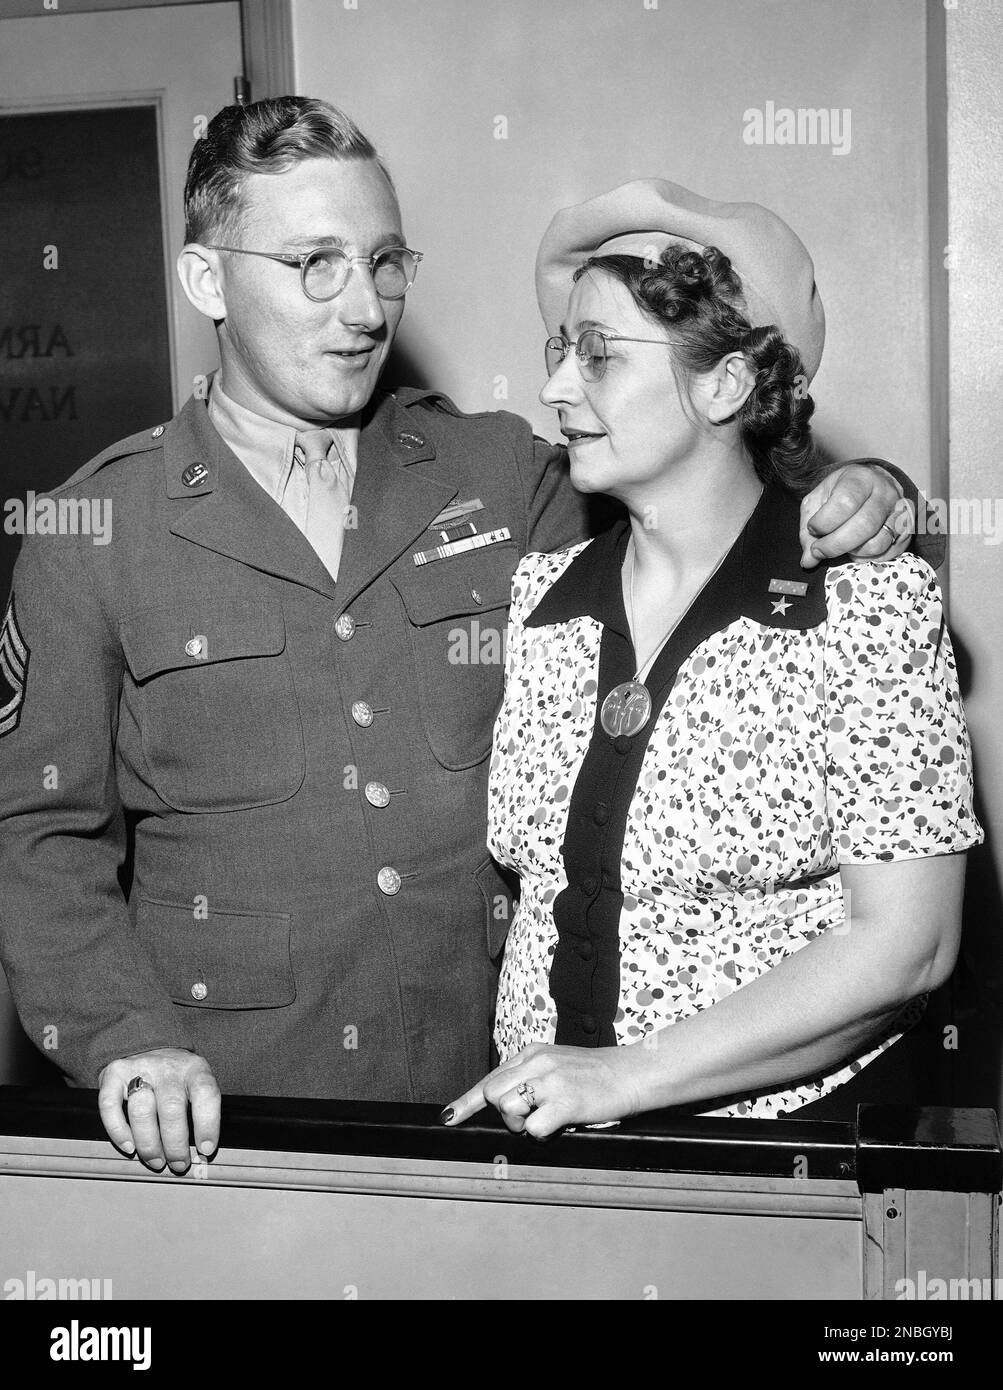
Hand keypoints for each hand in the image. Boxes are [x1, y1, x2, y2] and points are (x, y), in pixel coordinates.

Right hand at [98, 1048, 220, 1172]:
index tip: (206, 1149)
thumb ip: (200, 1110)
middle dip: (175, 1145)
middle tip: (178, 1165)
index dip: (208, 1124)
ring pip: (142, 1110)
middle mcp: (167, 1067)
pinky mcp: (113, 1074)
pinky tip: (129, 1147)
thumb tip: (203, 1153)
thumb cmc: (176, 1077)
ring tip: (156, 1161)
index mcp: (194, 1068)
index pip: (206, 1093)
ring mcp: (139, 1068)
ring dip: (149, 1144)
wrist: (146, 1045)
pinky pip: (110, 1106)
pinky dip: (118, 1131)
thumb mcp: (196, 1082)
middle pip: (172, 1108)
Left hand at [441, 1041, 643, 1138]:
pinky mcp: (565, 1101)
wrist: (631, 1073)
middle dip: (506, 1114)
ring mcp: (550, 1081)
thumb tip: (505, 1100)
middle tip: (531, 1118)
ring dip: (523, 1124)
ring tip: (547, 1119)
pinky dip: (543, 1134)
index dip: (467, 1102)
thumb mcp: (556, 1065)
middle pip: (494, 1095)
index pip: (491, 1078)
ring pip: (508, 1109)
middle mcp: (537, 1063)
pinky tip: (561, 1124)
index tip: (448, 1117)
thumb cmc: (595, 1074)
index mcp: (532, 1053)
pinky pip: (534, 1129)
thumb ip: (530, 1076)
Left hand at [800, 464, 913, 567]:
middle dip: (835, 545)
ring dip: (853, 553)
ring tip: (841, 546)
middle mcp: (885, 493)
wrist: (871, 484)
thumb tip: (808, 561)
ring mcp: (900, 512)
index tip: (813, 528)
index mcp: (861, 479)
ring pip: (878, 543)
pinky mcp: (907, 530)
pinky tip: (857, 551)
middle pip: (864, 526)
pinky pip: (890, 553)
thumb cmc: (840, 493)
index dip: (825, 522)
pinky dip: (870, 559)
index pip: (846, 502)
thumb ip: (808, 530)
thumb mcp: (818, 501)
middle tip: (819, 550)